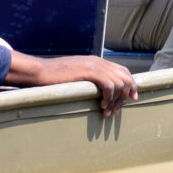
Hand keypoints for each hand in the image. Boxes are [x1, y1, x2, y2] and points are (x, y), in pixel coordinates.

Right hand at [6, 51, 138, 114]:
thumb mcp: (74, 77)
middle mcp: (98, 61)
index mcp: (96, 61)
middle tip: (117, 110)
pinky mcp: (89, 71)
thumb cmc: (53, 78)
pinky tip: (102, 106)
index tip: (132, 98)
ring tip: (107, 111)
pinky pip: (110, 85)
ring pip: (120, 82)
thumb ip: (87, 80)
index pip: (122, 70)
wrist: (40, 72)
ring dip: (116, 100)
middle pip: (125, 76)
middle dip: (126, 95)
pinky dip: (109, 97)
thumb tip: (96, 92)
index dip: (131, 84)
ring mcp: (94, 65)